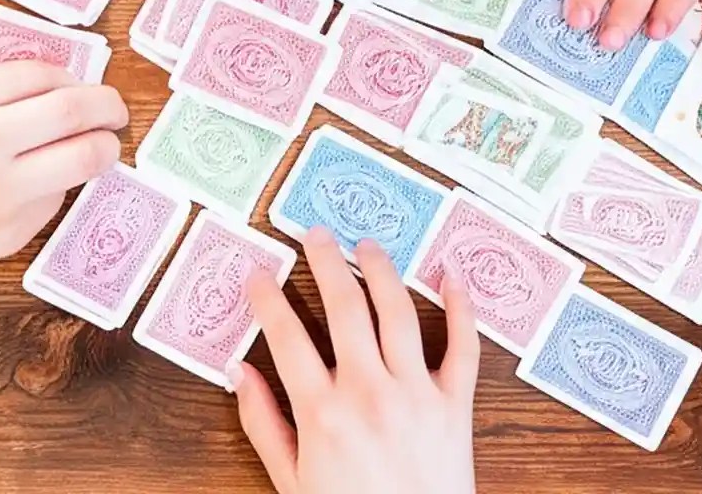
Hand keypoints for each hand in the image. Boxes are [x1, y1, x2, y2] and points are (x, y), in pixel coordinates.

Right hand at [0, 61, 127, 286]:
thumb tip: (22, 86)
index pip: (41, 76)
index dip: (68, 74)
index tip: (74, 80)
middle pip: (79, 116)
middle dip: (110, 107)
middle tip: (115, 109)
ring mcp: (3, 195)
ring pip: (84, 163)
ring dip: (100, 148)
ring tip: (99, 142)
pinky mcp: (9, 234)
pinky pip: (54, 201)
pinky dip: (59, 184)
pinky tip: (43, 179)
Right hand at [230, 228, 479, 493]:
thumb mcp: (291, 481)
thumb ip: (263, 424)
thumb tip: (237, 372)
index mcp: (322, 414)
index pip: (287, 337)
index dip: (268, 299)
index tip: (257, 273)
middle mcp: (369, 393)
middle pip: (344, 308)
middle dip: (325, 262)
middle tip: (314, 233)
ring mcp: (416, 394)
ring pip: (397, 312)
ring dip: (381, 269)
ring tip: (367, 244)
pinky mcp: (455, 404)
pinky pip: (463, 346)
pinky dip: (461, 307)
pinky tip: (451, 274)